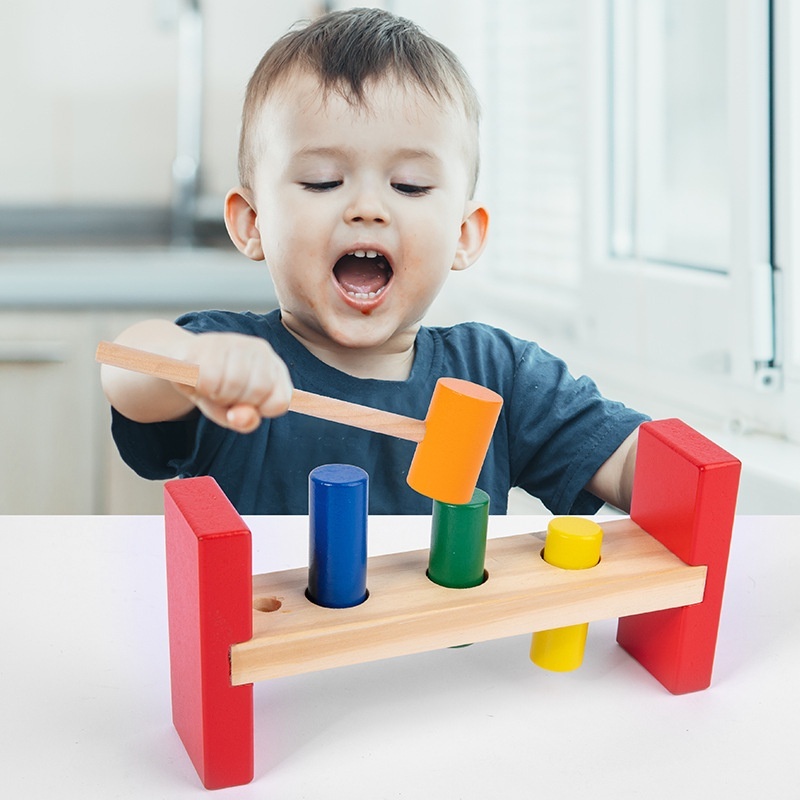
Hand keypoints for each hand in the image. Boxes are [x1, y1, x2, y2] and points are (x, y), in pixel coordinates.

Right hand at [176, 332, 292, 433]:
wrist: (179, 361)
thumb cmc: (214, 389)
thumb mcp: (232, 411)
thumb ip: (244, 421)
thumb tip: (243, 418)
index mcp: (274, 368)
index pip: (280, 401)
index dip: (259, 411)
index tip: (243, 404)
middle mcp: (260, 349)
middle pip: (258, 390)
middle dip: (235, 401)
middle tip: (221, 393)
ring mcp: (235, 342)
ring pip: (233, 383)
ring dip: (215, 394)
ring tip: (209, 384)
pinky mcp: (207, 342)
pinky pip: (208, 378)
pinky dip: (199, 387)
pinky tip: (196, 377)